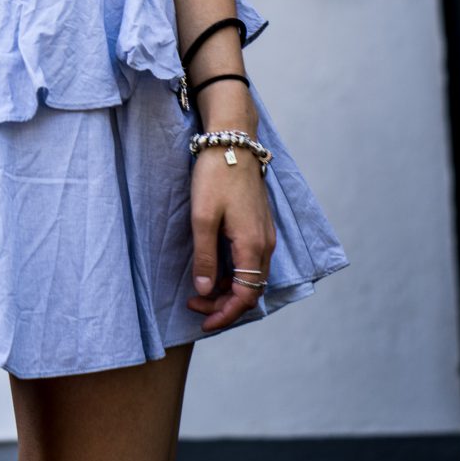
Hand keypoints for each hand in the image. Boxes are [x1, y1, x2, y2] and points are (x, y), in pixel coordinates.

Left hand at [185, 143, 276, 331]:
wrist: (232, 140)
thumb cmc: (215, 175)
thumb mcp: (202, 217)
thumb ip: (205, 257)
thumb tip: (206, 291)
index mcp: (252, 245)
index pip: (245, 296)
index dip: (225, 314)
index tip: (203, 321)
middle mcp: (265, 243)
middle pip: (250, 290)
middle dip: (224, 304)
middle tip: (194, 305)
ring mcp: (265, 233)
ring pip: (252, 276)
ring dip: (229, 289)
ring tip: (201, 289)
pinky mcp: (260, 224)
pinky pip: (252, 261)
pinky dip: (235, 273)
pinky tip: (215, 268)